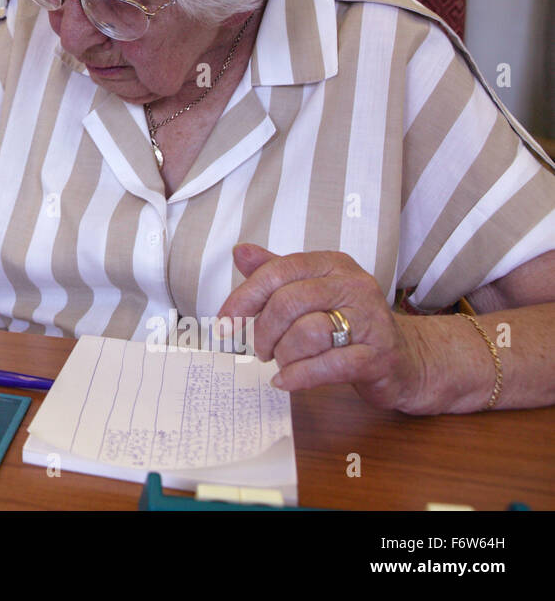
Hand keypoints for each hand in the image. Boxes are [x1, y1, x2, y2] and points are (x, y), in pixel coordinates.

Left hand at [218, 243, 428, 411]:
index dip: (244, 297)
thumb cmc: (350, 323)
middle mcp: (355, 286)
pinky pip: (327, 365)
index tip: (225, 321)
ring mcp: (371, 321)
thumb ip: (276, 272)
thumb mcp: (313, 291)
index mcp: (333, 264)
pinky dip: (298, 376)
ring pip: (306, 333)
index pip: (278, 271)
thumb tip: (240, 252)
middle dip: (264, 332)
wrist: (408, 359)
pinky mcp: (379, 357)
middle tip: (261, 349)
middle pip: (288, 302)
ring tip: (283, 363)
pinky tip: (286, 381)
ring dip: (283, 355)